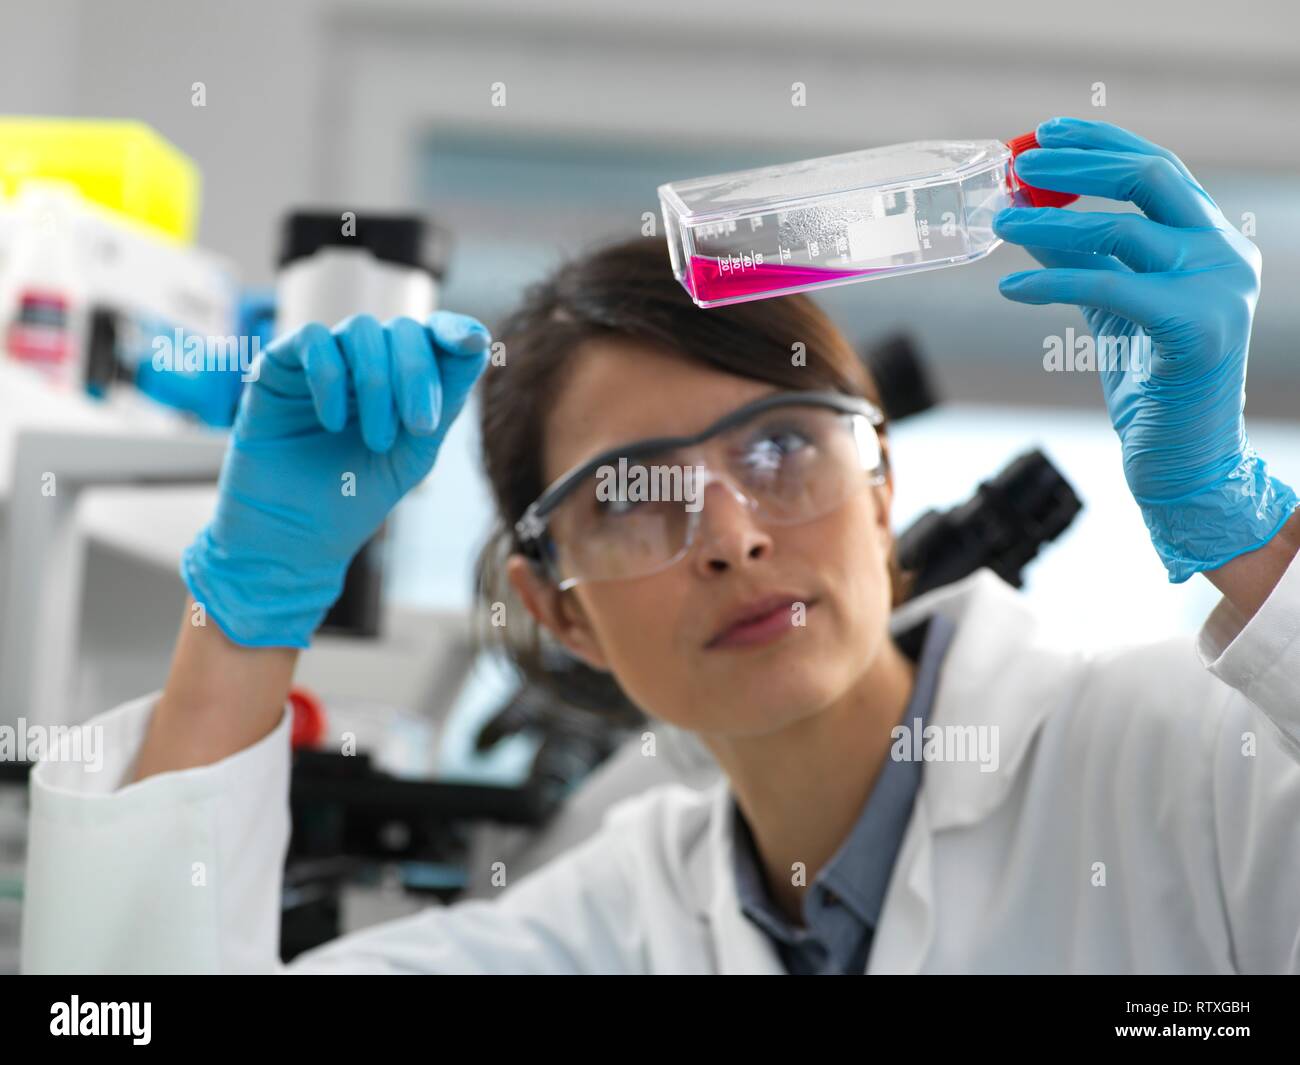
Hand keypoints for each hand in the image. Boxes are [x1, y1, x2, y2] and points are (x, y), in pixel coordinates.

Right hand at [181, 311, 490, 645]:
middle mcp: (362, 363)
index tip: (473, 343)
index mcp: (400, 380)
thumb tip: (479, 342)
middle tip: (420, 428)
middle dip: (419, 374)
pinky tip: (333, 423)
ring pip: (361, 330)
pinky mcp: (276, 367)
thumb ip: (444, 400)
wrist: (294, 537)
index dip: (455, 330)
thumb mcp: (415, 451)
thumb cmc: (355, 496)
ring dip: (378, 383)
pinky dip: (330, 376)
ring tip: (378, 441)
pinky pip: (311, 339)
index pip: (432, 335)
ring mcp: (320, 361)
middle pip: (402, 330)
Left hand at [994, 116, 1296, 581]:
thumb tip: (1030, 217)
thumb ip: (1084, 259)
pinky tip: (1010, 287)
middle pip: (1151, 176)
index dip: (1101, 142)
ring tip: (998, 223)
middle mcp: (1225, 253)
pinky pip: (1108, 286)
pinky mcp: (1195, 328)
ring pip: (1122, 229)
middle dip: (1079, 162)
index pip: (1159, 168)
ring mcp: (1218, 288)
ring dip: (1049, 220)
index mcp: (1214, 240)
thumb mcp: (1114, 308)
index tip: (1045, 132)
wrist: (1187, 459)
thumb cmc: (1152, 383)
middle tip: (1018, 165)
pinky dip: (1051, 282)